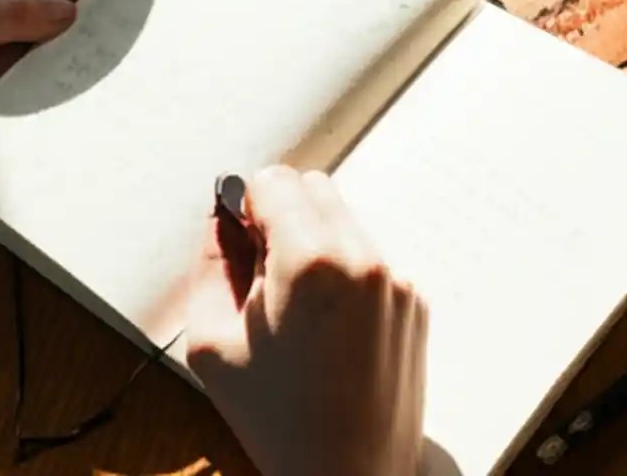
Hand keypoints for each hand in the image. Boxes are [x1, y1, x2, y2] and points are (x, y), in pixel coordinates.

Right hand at [187, 166, 428, 475]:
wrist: (351, 472)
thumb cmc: (279, 419)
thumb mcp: (213, 342)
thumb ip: (212, 262)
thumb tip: (220, 216)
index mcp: (311, 261)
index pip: (275, 180)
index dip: (247, 205)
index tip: (240, 237)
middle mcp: (364, 259)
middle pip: (316, 188)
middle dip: (284, 216)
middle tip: (264, 274)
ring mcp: (396, 279)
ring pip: (346, 223)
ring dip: (317, 245)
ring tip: (298, 312)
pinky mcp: (414, 301)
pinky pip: (371, 260)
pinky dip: (347, 276)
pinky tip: (330, 329)